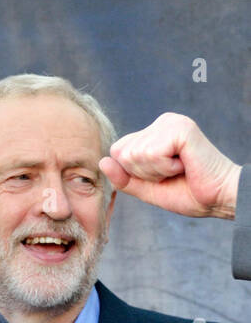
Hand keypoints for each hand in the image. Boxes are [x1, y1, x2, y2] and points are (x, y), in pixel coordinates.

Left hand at [100, 113, 239, 218]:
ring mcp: (170, 122)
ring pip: (134, 154)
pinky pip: (150, 153)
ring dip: (156, 171)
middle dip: (143, 173)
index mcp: (152, 133)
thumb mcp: (148, 189)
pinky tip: (185, 164)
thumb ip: (124, 178)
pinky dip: (165, 168)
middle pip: (121, 152)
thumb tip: (101, 161)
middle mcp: (160, 123)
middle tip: (172, 173)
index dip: (134, 173)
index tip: (162, 176)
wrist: (221, 199)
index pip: (117, 152)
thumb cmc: (189, 193)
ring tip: (180, 169)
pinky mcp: (180, 128)